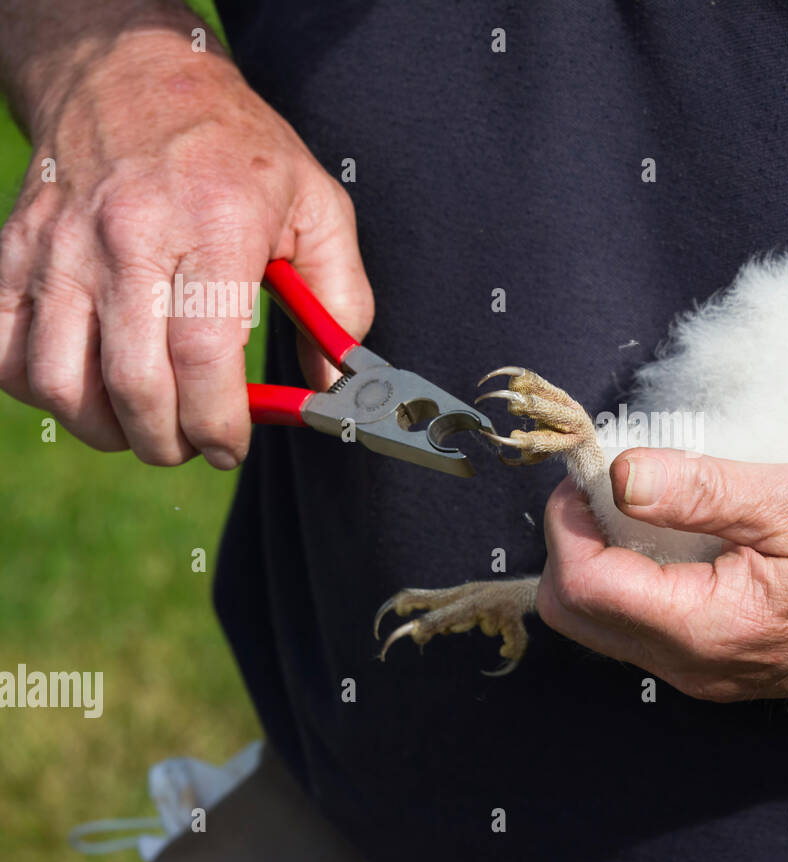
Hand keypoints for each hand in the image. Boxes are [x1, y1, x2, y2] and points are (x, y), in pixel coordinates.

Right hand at [0, 21, 371, 467]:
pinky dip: (42, 392)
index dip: (220, 422)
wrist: (133, 77)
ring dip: (106, 429)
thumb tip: (326, 389)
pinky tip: (88, 388)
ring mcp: (60, 245)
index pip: (205, 355)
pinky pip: (5, 352)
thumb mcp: (319, 208)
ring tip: (144, 424)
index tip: (234, 445)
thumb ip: (340, 302)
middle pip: (134, 383)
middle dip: (170, 442)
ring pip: (59, 380)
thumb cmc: (238, 154)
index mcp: (214, 224)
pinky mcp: (15, 252)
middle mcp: (128, 235)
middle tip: (194, 445)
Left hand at [537, 449, 787, 700]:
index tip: (587, 468)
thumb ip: (698, 490)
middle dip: (571, 545)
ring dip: (603, 563)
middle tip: (602, 486)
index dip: (567, 520)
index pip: (584, 583)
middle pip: (579, 616)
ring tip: (639, 506)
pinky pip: (650, 634)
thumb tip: (618, 475)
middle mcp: (697, 669)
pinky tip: (675, 540)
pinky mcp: (727, 670)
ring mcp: (711, 677)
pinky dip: (639, 584)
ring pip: (609, 628)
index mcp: (707, 628)